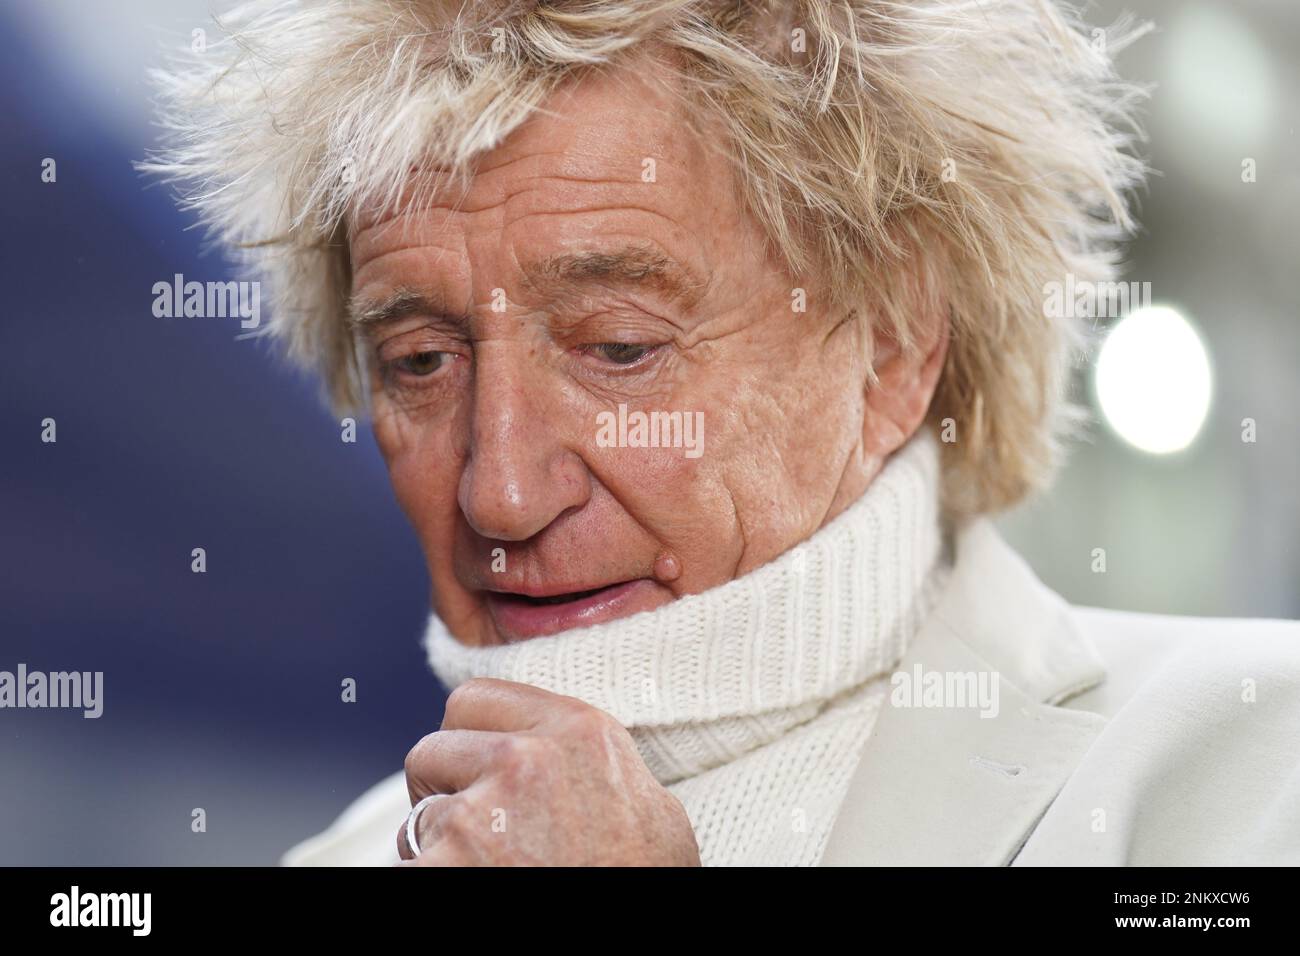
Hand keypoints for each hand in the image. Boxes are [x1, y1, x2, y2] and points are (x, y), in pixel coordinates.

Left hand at [396, 677, 700, 865]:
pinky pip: (408, 865)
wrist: (626, 945)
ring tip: (486, 868)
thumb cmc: (642, 880)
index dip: (471, 737)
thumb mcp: (654, 812)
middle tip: (475, 826)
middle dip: (445, 786)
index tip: (479, 768)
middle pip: (434, 747)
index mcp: (580, 733)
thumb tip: (581, 759)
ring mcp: (478, 816)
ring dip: (439, 844)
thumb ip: (607, 766)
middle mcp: (525, 761)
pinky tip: (469, 884)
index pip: (478, 697)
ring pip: (418, 816)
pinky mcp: (443, 868)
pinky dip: (429, 875)